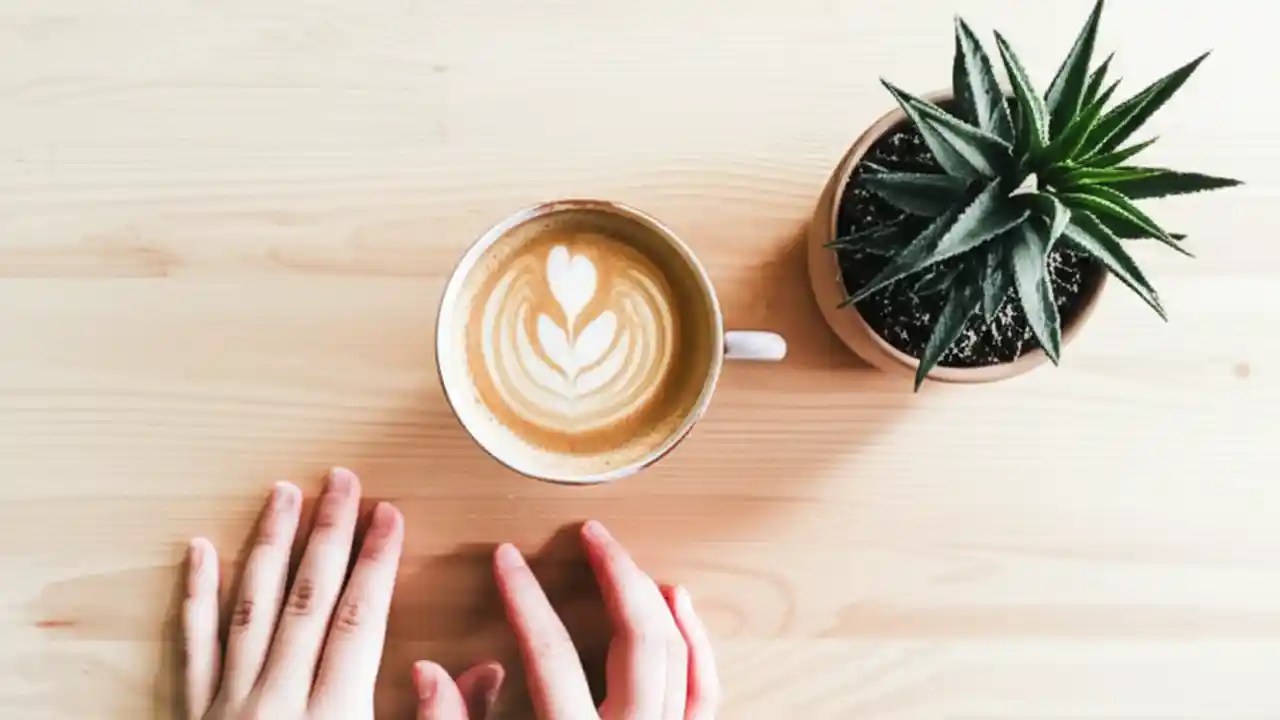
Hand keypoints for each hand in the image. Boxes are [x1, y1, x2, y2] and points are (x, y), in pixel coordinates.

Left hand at [183, 468, 499, 718]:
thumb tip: (480, 671)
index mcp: (333, 717)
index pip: (360, 617)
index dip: (378, 560)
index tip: (391, 512)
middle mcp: (276, 701)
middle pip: (307, 598)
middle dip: (328, 533)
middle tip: (341, 478)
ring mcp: (227, 706)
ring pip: (249, 607)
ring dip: (267, 545)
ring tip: (281, 493)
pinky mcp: (191, 717)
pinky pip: (191, 646)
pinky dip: (195, 596)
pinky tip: (199, 551)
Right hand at [414, 520, 719, 719]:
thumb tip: (428, 672)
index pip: (549, 655)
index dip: (525, 599)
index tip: (506, 559)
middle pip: (638, 641)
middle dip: (616, 576)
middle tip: (593, 534)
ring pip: (680, 660)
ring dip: (660, 604)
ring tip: (636, 564)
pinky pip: (706, 694)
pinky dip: (698, 647)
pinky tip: (683, 610)